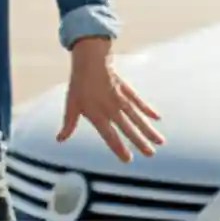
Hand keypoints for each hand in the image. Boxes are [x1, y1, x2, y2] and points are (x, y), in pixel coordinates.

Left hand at [57, 36, 165, 162]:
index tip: (128, 159)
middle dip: (140, 142)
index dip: (119, 148)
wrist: (90, 61)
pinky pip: (139, 102)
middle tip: (151, 154)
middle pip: (128, 129)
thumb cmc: (79, 85)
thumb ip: (69, 124)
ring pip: (137, 117)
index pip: (110, 136)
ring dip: (148, 129)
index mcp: (98, 115)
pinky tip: (157, 118)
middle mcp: (112, 109)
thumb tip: (60, 139)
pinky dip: (148, 110)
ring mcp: (121, 99)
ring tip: (160, 141)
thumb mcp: (71, 105)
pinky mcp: (126, 90)